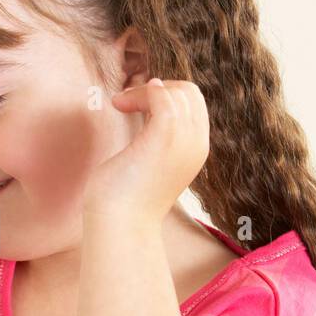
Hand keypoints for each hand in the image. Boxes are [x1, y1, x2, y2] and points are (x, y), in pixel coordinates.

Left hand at [84, 78, 209, 220]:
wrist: (120, 225)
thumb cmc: (125, 200)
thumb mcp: (147, 163)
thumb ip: (153, 138)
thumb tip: (146, 103)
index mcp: (195, 152)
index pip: (194, 106)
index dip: (168, 97)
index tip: (138, 107)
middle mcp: (196, 145)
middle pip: (191, 94)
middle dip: (159, 89)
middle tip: (128, 102)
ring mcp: (183, 140)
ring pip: (178, 91)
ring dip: (144, 91)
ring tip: (121, 104)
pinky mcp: (164, 136)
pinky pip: (160, 95)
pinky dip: (139, 93)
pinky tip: (119, 104)